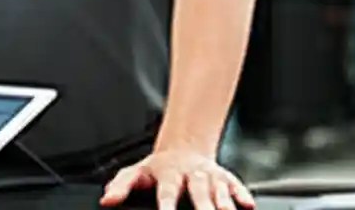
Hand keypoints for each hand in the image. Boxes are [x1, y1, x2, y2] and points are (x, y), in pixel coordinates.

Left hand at [100, 149, 254, 209]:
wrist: (182, 149)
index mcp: (168, 174)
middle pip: (198, 193)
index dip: (168, 204)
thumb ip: (120, 186)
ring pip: (219, 191)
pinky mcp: (227, 179)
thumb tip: (106, 200)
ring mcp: (210, 176)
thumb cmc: (157, 169)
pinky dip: (243, 195)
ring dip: (224, 204)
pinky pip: (238, 186)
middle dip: (204, 208)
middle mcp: (191, 174)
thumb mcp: (135, 172)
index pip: (167, 191)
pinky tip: (248, 206)